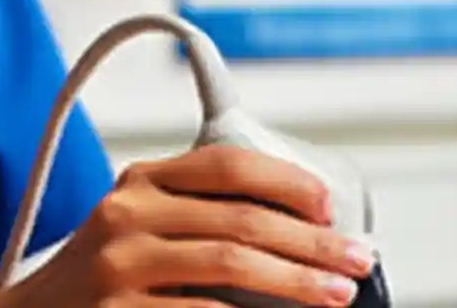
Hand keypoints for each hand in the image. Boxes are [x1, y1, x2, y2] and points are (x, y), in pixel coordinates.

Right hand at [0, 145, 373, 307]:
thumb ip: (198, 212)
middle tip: (355, 258)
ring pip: (231, 263)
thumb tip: (297, 229)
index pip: (227, 162)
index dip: (288, 181)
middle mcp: (127, 212)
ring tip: (336, 293)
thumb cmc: (102, 274)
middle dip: (312, 240)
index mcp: (141, 179)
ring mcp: (120, 264)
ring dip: (297, 281)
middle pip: (240, 216)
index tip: (330, 206)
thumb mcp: (139, 223)